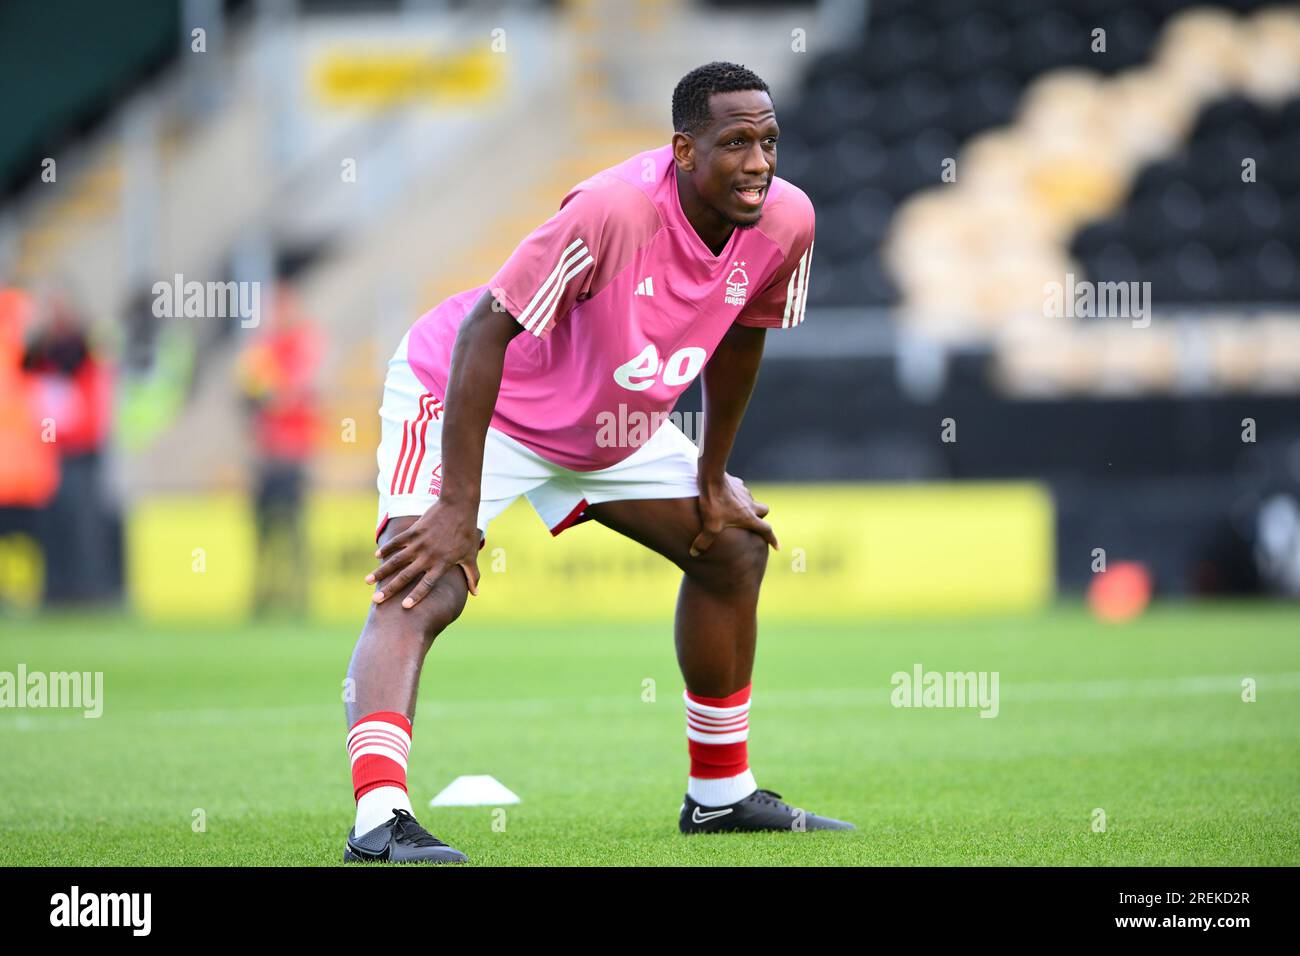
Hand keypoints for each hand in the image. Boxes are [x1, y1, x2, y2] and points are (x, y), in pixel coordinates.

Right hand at [365, 499, 481, 607]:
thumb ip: (472, 576)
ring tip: (367, 581)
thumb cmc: (466, 533)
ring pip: (396, 560)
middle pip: (406, 576)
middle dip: (390, 589)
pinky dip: (387, 548)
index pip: (427, 584)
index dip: (416, 596)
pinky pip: (397, 542)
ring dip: (381, 571)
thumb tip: (475, 593)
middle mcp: (428, 556)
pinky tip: (377, 555)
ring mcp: (419, 543)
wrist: (458, 507)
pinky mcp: (414, 531)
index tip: (404, 607)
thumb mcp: (471, 556)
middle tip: (376, 600)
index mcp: (442, 564)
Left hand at [690, 472, 778, 556]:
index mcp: (748, 517)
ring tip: (732, 510)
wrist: (711, 477)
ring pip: (751, 499)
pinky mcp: (736, 483)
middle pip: (764, 510)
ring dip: (746, 505)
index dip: (772, 539)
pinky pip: (740, 489)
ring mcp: (744, 492)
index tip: (777, 547)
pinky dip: (736, 494)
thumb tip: (695, 553)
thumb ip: (704, 541)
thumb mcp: (709, 526)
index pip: (766, 530)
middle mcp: (750, 504)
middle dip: (760, 517)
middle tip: (750, 522)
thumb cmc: (714, 503)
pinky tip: (724, 496)